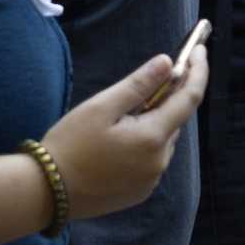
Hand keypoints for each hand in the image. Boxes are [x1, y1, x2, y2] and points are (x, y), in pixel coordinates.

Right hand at [43, 48, 207, 221]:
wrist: (44, 193)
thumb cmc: (70, 145)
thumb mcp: (101, 107)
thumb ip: (138, 84)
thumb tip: (168, 62)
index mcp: (153, 138)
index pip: (190, 98)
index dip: (198, 71)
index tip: (200, 50)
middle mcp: (159, 162)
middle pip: (175, 120)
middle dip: (168, 98)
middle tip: (147, 83)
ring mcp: (150, 180)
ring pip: (162, 140)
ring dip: (154, 123)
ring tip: (121, 118)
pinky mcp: (139, 192)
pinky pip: (151, 159)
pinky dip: (144, 144)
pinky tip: (117, 143)